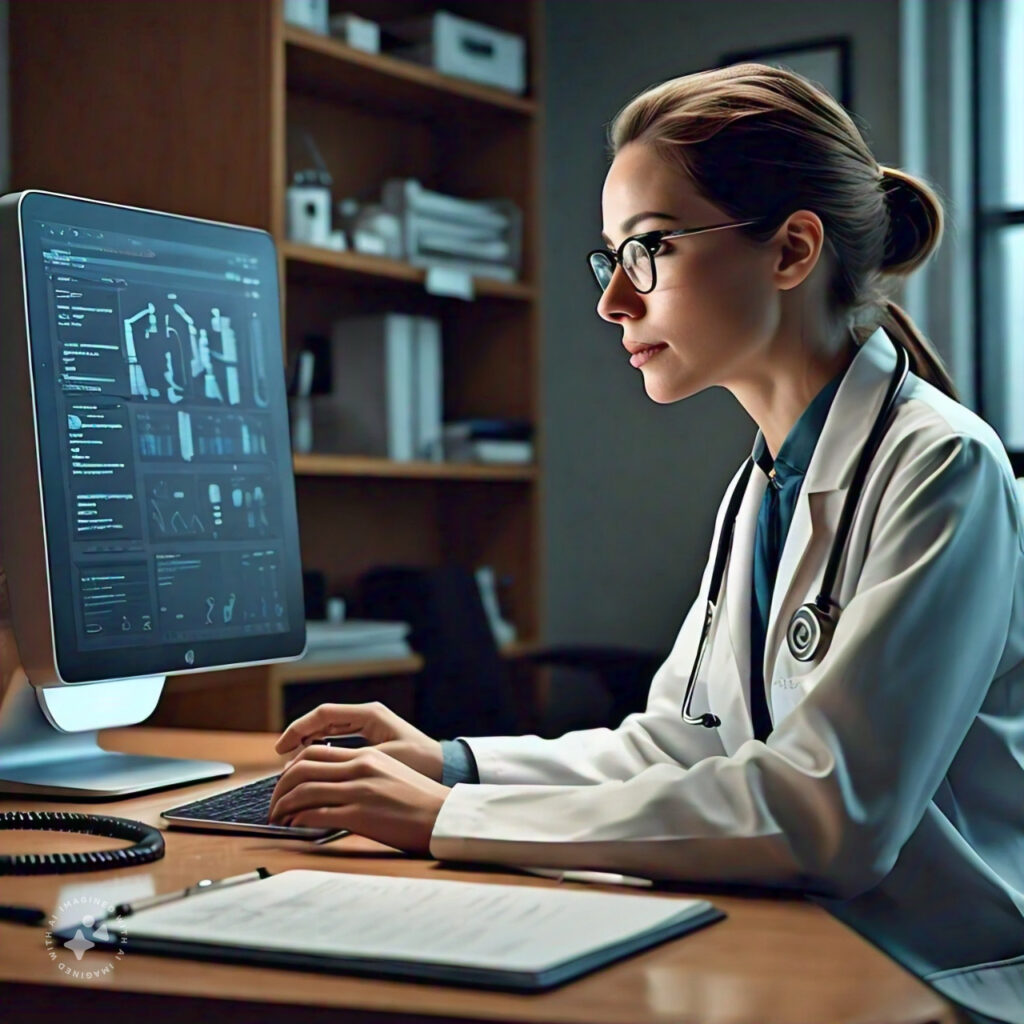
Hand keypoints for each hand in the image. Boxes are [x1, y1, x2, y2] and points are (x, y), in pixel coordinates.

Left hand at [267, 745, 449, 853]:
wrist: (443, 816)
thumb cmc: (420, 801)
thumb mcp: (390, 774)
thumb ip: (362, 773)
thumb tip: (334, 785)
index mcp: (367, 756)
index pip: (316, 752)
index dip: (292, 766)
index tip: (285, 782)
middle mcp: (359, 768)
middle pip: (301, 768)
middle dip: (279, 787)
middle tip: (274, 803)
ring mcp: (358, 791)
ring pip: (302, 791)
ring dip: (282, 806)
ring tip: (278, 819)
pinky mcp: (359, 815)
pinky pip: (314, 815)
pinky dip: (297, 821)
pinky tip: (294, 828)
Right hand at [275, 701, 443, 781]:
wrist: (444, 767)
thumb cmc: (421, 763)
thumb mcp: (385, 760)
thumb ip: (352, 761)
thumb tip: (318, 768)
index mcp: (370, 714)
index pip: (324, 714)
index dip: (298, 729)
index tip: (282, 747)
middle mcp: (368, 714)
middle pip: (323, 719)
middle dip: (300, 736)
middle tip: (284, 757)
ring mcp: (369, 723)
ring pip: (329, 728)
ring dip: (310, 742)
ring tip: (294, 762)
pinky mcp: (371, 735)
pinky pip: (339, 736)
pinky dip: (323, 747)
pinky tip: (315, 763)